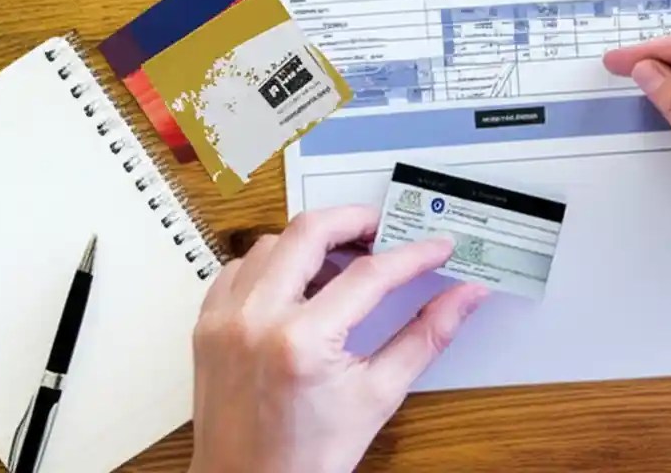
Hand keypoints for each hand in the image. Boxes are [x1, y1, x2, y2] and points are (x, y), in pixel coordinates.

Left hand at [190, 206, 487, 472]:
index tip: (435, 248)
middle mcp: (255, 321)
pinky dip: (271, 265)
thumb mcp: (378, 396)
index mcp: (301, 342)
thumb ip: (425, 338)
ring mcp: (224, 320)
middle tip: (385, 231)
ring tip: (344, 264)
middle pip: (309, 231)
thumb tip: (463, 300)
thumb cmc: (307, 458)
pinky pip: (238, 269)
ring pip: (270, 243)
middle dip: (355, 220)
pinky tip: (297, 284)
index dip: (412, 255)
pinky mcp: (206, 325)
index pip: (370, 274)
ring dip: (311, 243)